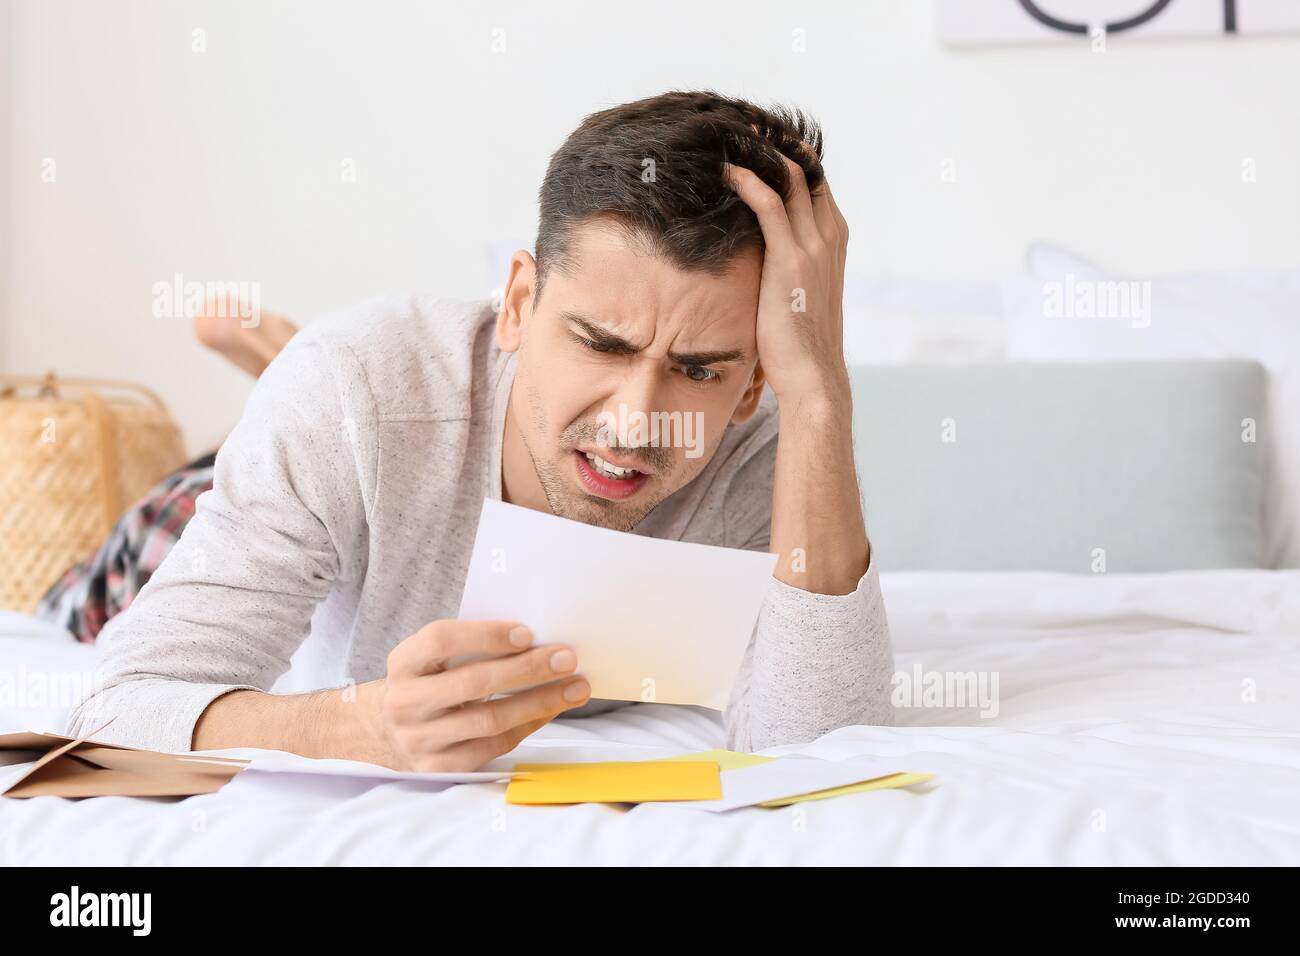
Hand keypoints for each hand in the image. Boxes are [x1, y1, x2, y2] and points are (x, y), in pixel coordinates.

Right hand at [367, 620, 590, 771]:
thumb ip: (471, 647)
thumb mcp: (433, 659)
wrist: (387, 731)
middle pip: (473, 683)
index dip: (486, 635)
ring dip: (539, 701)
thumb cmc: (428, 682)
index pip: (440, 640)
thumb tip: (536, 639)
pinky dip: (529, 725)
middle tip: (567, 658)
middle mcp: (406, 702)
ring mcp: (421, 740)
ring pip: (489, 720)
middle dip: (527, 669)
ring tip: (575, 687)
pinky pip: (494, 746)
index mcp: (403, 663)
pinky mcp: (440, 768)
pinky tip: (552, 709)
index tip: (528, 633)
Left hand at [723, 148, 850, 404]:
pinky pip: (769, 204)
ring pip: (789, 178)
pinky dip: (748, 180)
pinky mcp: (790, 259)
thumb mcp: (799, 292)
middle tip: (745, 128)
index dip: (790, 158)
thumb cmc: (799, 341)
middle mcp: (829, 235)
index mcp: (834, 240)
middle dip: (776, 144)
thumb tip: (757, 254)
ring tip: (733, 138)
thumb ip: (788, 264)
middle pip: (806, 170)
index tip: (762, 141)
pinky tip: (728, 172)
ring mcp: (813, 246)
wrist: (814, 374)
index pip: (815, 182)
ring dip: (760, 153)